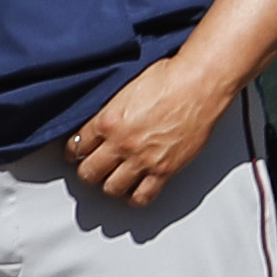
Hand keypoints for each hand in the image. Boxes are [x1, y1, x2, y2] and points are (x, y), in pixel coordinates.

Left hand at [67, 55, 229, 206]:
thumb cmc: (170, 78)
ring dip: (110, 185)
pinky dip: (136, 198)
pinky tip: (135, 191)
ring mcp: (141, 159)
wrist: (201, 82)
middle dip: (88, 171)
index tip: (78, 153)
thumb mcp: (125, 90)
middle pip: (89, 172)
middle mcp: (120, 143)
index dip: (75, 151)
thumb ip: (110, 111)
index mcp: (106, 121)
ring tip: (114, 179)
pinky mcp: (164, 170)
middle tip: (93, 169)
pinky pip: (142, 196)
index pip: (76, 146)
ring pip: (111, 188)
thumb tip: (101, 123)